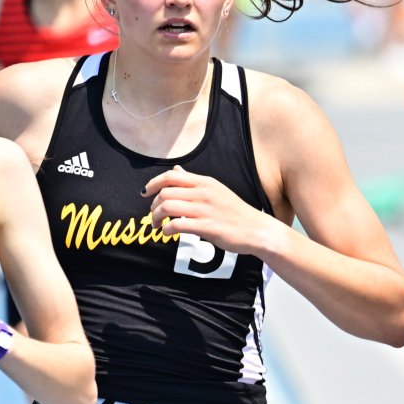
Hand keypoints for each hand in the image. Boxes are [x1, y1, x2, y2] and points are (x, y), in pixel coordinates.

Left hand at [145, 165, 277, 258]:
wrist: (258, 231)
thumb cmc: (237, 213)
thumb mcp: (216, 191)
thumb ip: (194, 182)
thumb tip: (176, 170)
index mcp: (206, 183)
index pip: (171, 176)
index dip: (153, 183)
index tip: (145, 193)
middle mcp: (204, 193)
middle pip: (165, 193)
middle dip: (153, 205)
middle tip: (154, 215)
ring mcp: (205, 210)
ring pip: (167, 207)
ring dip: (155, 218)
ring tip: (157, 225)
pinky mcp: (207, 227)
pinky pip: (176, 225)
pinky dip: (166, 229)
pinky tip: (168, 233)